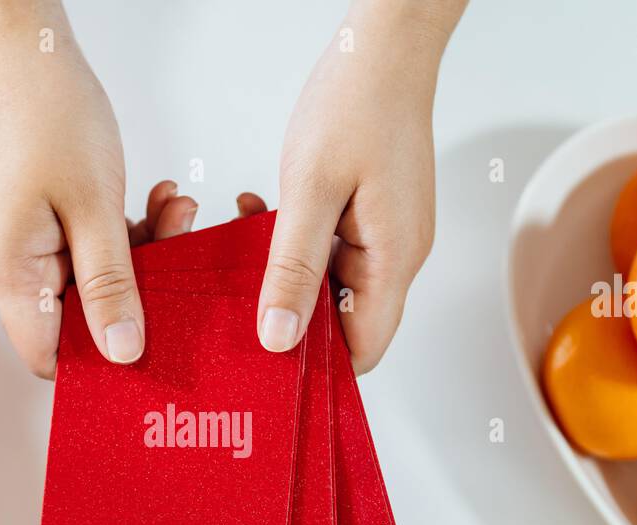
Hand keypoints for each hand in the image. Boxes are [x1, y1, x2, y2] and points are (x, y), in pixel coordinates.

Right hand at [0, 0, 195, 377]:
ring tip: (176, 213)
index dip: (97, 363)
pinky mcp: (49, 221)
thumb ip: (112, 285)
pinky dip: (131, 232)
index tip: (150, 344)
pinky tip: (159, 201)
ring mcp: (31, 242)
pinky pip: (96, 248)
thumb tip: (123, 352)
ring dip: (143, 255)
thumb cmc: (50, 117)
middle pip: (79, 319)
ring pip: (97, 281)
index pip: (48, 355)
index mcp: (12, 272)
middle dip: (136, 294)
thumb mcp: (93, 207)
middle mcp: (14, 265)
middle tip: (178, 253)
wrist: (29, 52)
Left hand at [257, 0, 464, 372]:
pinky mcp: (371, 216)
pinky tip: (261, 217)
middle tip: (238, 299)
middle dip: (290, 316)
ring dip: (285, 273)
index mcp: (394, 260)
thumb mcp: (310, 190)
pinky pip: (329, 251)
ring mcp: (387, 236)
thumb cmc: (356, 104)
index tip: (263, 360)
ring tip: (244, 244)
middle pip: (344, 323)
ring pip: (330, 286)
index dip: (316, 366)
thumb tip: (279, 337)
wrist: (384, 46)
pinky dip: (293, 244)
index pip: (362, 350)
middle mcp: (398, 256)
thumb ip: (292, 268)